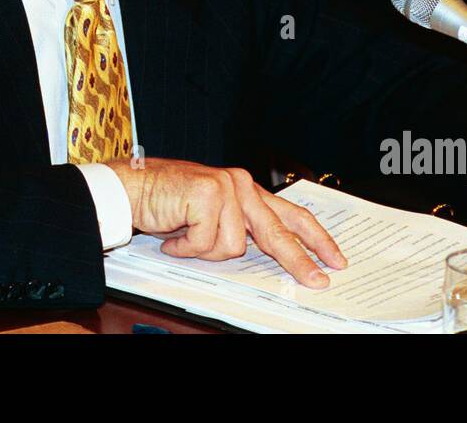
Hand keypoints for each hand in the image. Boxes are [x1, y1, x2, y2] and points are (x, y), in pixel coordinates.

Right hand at [107, 157, 346, 287]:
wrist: (131, 188)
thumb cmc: (167, 204)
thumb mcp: (212, 216)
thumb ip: (240, 227)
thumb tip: (274, 257)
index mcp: (247, 191)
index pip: (291, 214)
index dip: (315, 239)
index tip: (334, 259)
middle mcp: (241, 185)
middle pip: (278, 232)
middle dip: (298, 261)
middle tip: (318, 281)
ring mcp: (225, 187)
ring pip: (233, 246)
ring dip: (204, 250)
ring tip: (184, 236)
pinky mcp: (207, 193)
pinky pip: (206, 242)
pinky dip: (185, 246)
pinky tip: (172, 233)